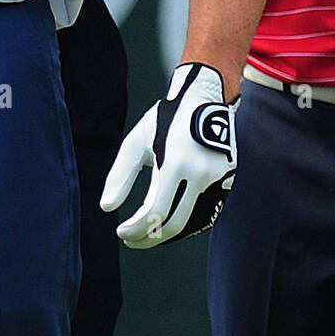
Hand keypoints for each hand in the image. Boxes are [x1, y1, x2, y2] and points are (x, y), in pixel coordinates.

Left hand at [100, 62, 236, 248]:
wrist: (205, 97)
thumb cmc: (166, 118)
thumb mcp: (137, 141)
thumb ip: (120, 174)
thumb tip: (107, 207)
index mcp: (175, 163)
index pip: (155, 213)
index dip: (136, 229)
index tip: (121, 231)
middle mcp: (200, 174)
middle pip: (174, 224)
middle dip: (149, 238)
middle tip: (132, 239)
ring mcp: (217, 179)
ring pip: (192, 223)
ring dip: (167, 234)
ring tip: (147, 233)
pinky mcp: (227, 180)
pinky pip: (206, 213)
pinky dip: (186, 223)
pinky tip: (168, 221)